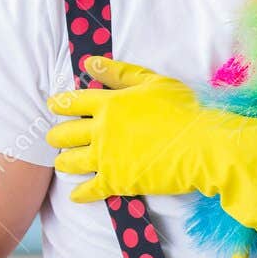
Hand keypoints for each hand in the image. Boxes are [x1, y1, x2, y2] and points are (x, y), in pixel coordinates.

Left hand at [45, 56, 256, 242]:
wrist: (203, 145)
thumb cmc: (183, 110)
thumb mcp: (152, 82)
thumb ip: (118, 73)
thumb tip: (89, 63)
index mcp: (108, 103)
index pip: (71, 102)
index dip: (58, 104)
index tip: (53, 106)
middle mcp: (101, 130)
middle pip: (63, 133)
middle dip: (56, 135)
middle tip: (56, 137)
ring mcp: (106, 158)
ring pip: (69, 162)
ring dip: (63, 161)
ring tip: (64, 162)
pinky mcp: (116, 182)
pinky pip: (88, 190)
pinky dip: (80, 193)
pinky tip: (76, 194)